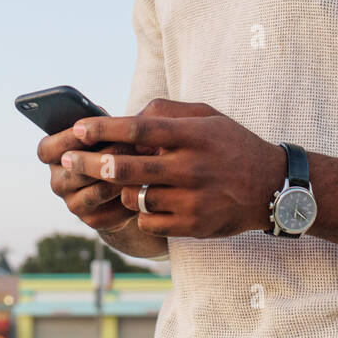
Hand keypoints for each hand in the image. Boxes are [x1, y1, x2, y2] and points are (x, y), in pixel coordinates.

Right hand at [37, 126, 146, 232]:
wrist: (120, 183)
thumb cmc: (110, 145)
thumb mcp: (103, 130)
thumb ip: (99, 123)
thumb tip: (108, 121)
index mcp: (52, 156)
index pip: (47, 149)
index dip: (65, 139)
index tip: (86, 129)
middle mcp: (57, 182)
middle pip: (76, 170)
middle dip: (107, 155)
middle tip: (131, 144)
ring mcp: (73, 204)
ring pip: (98, 190)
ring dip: (123, 176)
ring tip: (144, 164)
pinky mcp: (92, 220)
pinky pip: (113, 209)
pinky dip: (130, 196)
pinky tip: (144, 185)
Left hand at [61, 99, 284, 238]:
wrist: (272, 187)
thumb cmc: (231, 145)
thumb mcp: (207, 116)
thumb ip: (167, 112)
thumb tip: (127, 116)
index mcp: (191, 135)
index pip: (137, 130)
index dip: (102, 130)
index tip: (76, 130)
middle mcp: (190, 166)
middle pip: (125, 167)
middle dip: (88, 164)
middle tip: (66, 160)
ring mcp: (191, 198)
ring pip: (133, 197)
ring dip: (120, 190)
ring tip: (121, 183)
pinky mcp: (193, 225)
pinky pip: (148, 222)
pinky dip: (141, 213)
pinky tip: (148, 203)